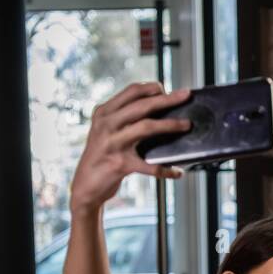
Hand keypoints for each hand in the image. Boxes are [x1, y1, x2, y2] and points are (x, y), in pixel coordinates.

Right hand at [69, 82, 191, 213]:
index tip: (168, 90)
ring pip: (146, 127)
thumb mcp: (106, 132)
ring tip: (187, 125)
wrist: (85, 186)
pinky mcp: (120, 164)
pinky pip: (149, 166)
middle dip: (167, 99)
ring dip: (170, 125)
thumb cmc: (102, 156)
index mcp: (104, 112)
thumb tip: (157, 109)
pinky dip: (166, 170)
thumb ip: (124, 119)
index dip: (152, 87)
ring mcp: (113, 143)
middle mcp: (106, 124)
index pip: (131, 91)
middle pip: (142, 105)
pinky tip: (178, 172)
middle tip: (186, 95)